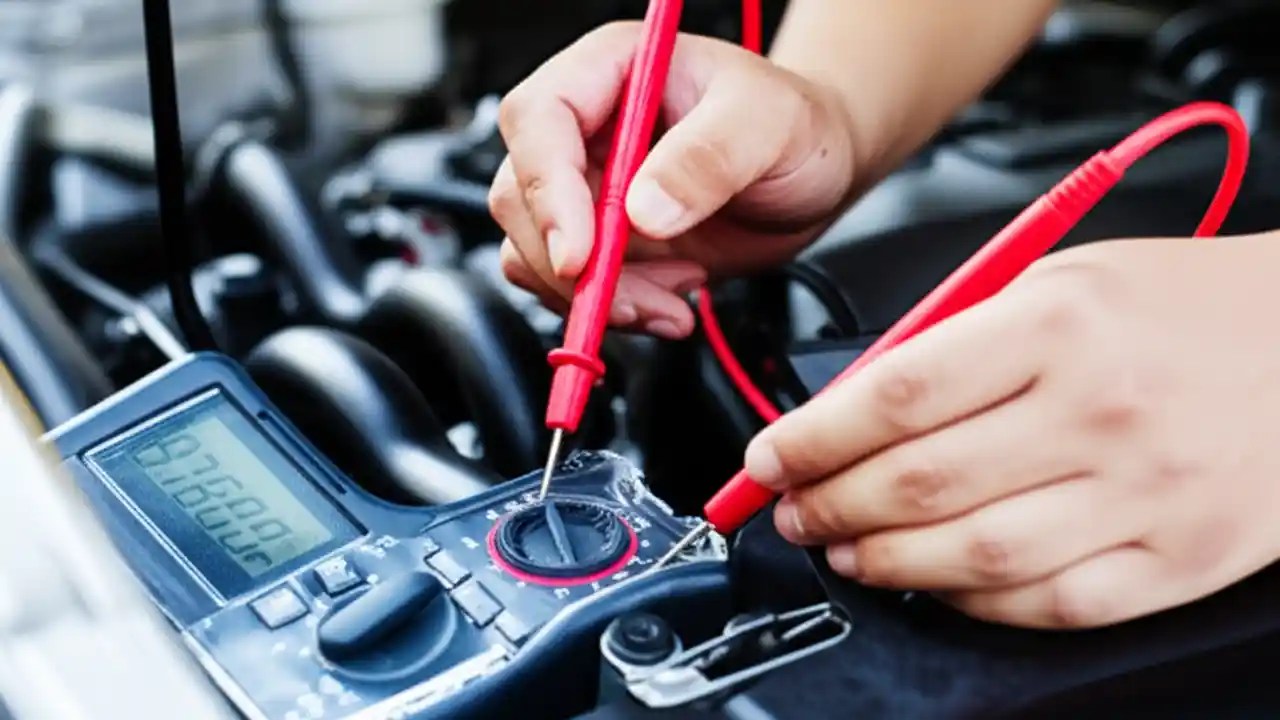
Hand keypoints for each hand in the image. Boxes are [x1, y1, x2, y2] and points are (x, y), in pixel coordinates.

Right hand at [489, 22, 863, 338]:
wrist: (816, 173)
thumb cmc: (796, 126)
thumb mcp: (770, 125)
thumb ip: (709, 158)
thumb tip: (643, 211)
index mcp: (610, 71)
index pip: (538, 120)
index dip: (548, 191)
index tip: (580, 255)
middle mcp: (585, 128)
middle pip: (522, 196)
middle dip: (573, 264)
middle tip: (633, 297)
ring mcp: (587, 189)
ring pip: (536, 252)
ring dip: (596, 297)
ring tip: (672, 301)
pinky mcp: (601, 242)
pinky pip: (569, 288)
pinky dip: (613, 310)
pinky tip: (670, 302)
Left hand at [743, 233, 1279, 628]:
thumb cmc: (1183, 304)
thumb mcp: (1060, 280)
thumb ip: (957, 340)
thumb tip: (855, 407)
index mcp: (1062, 325)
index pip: (896, 394)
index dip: (811, 437)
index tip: (769, 457)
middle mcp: (1102, 413)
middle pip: (920, 482)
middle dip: (830, 505)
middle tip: (793, 510)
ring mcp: (1145, 496)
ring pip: (974, 556)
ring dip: (886, 562)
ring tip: (847, 550)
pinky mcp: (1178, 559)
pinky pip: (1051, 603)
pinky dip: (975, 603)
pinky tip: (938, 582)